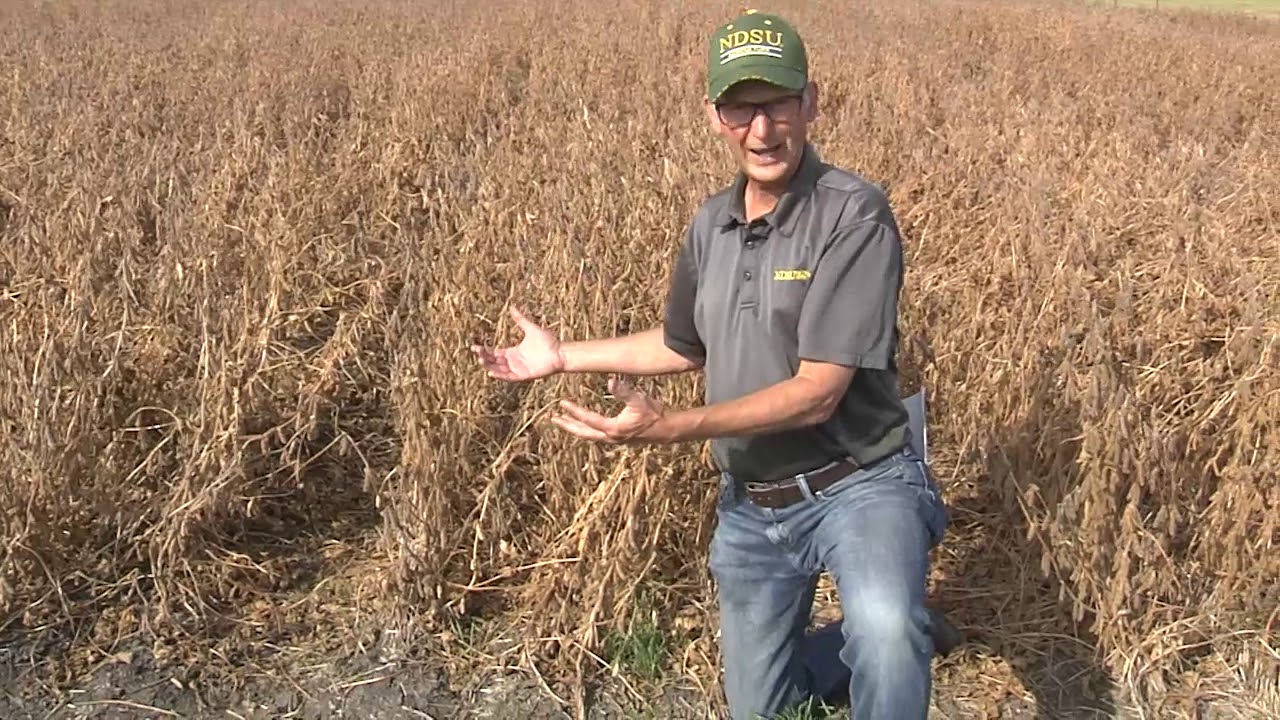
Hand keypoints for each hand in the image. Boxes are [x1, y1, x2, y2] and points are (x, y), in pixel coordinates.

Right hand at [471, 305, 564, 381]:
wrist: (560, 352)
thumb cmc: (548, 342)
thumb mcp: (531, 328)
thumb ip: (520, 319)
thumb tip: (512, 306)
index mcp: (513, 352)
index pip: (494, 353)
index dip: (484, 350)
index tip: (474, 346)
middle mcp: (514, 362)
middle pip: (494, 361)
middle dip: (484, 357)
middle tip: (476, 352)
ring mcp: (518, 369)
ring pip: (499, 369)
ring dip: (489, 366)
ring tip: (480, 360)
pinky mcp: (524, 376)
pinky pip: (509, 377)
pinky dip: (500, 375)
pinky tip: (491, 372)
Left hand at [549, 377, 668, 443]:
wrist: (665, 429)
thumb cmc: (652, 413)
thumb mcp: (638, 400)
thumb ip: (624, 391)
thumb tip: (610, 381)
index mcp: (612, 428)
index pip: (588, 419)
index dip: (574, 411)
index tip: (562, 403)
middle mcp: (610, 436)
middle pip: (583, 432)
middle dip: (567, 425)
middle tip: (553, 418)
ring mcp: (613, 439)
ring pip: (588, 435)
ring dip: (574, 428)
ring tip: (562, 421)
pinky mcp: (616, 438)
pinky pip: (595, 435)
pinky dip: (585, 430)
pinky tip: (583, 425)